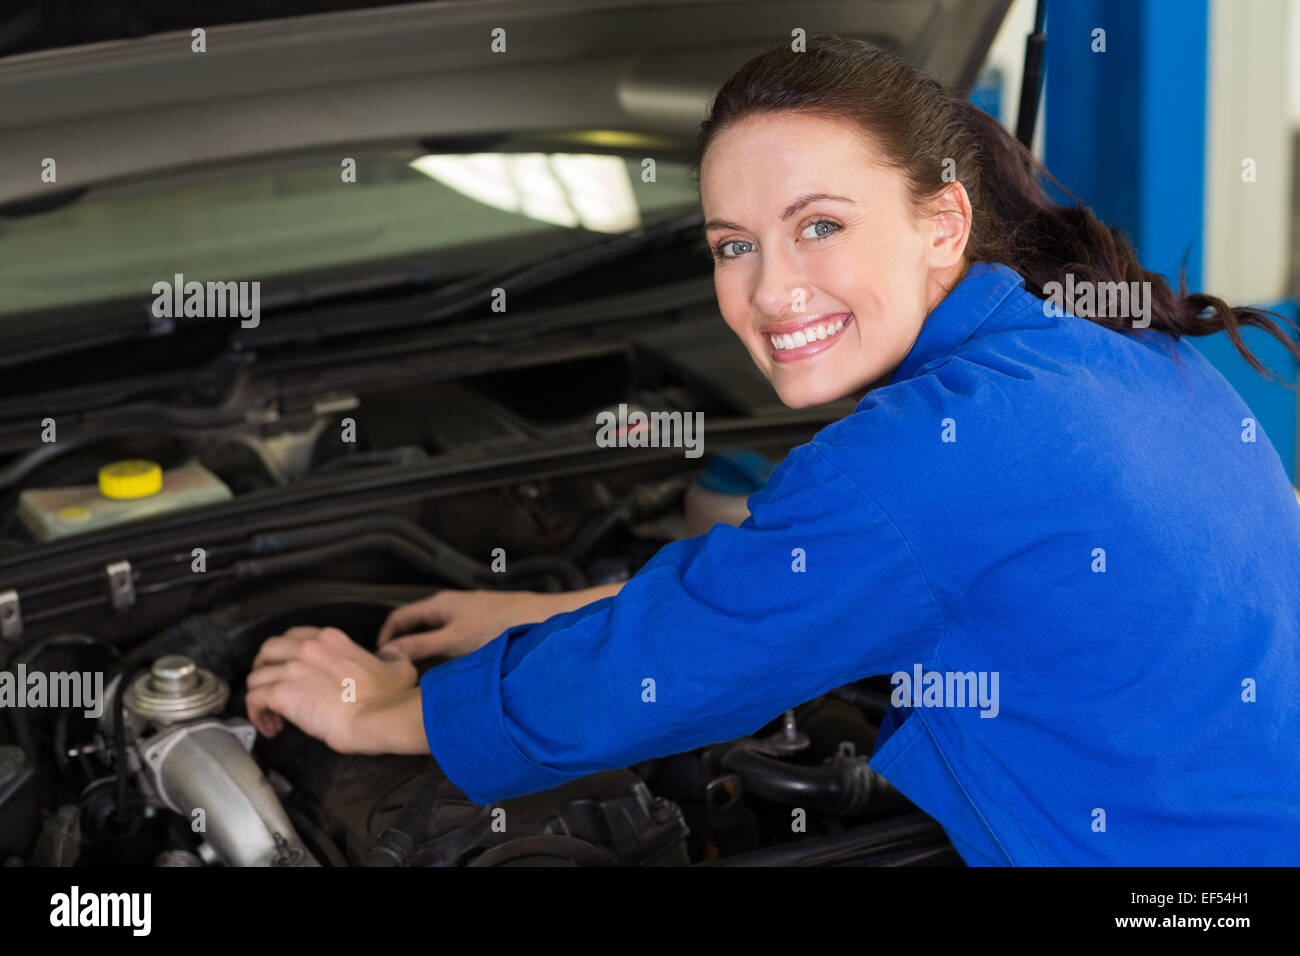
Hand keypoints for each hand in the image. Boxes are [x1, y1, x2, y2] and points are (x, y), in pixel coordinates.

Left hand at [245, 625, 425, 754]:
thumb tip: (393, 654)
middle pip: (268, 649)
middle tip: (272, 687)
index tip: (294, 672)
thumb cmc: (388, 700)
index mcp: (332, 640)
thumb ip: (394, 656)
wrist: (377, 718)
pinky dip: (256, 713)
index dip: (290, 654)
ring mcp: (293, 669)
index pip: (297, 636)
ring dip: (260, 694)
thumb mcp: (400, 668)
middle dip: (265, 668)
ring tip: (271, 714)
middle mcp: (309, 649)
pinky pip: (253, 699)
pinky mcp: (282, 693)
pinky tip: (270, 726)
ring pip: (256, 676)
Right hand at [375, 588, 563, 660]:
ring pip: (437, 636)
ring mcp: (468, 616)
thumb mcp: (454, 640)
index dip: (385, 638)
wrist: (543, 619)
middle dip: (404, 648)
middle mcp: (451, 606)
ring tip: (420, 679)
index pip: (399, 617)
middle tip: (395, 674)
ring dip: (426, 654)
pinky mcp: (484, 627)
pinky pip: (455, 641)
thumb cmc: (500, 625)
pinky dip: (447, 655)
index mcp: (439, 604)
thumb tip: (387, 652)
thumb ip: (420, 646)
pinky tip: (452, 673)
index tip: (377, 662)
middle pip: (417, 627)